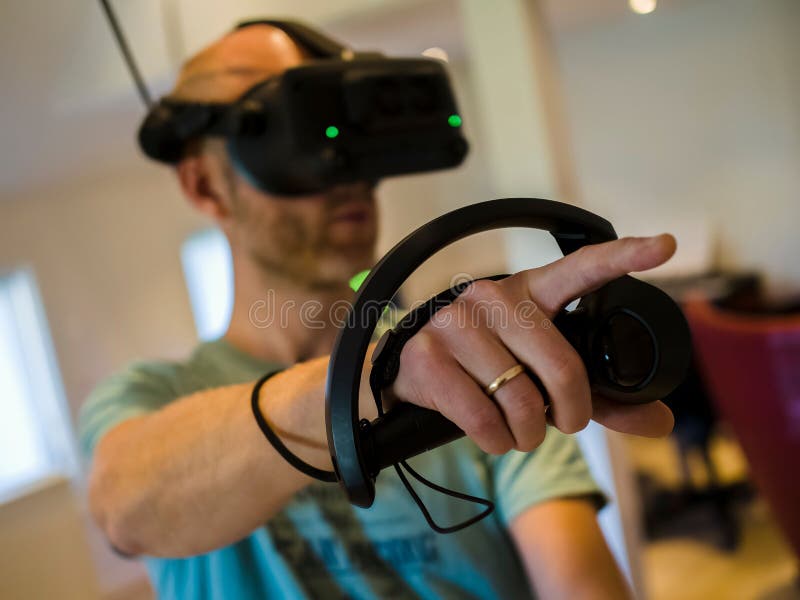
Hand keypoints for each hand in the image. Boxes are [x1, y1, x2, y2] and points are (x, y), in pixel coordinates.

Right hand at [390, 234, 676, 454]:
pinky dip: (498, 442)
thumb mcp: (543, 373)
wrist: (417, 374)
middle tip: (561, 423)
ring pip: (521, 402)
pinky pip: (484, 419)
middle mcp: (493, 296)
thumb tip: (662, 422)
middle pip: (562, 368)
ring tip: (517, 429)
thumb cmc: (492, 368)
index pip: (582, 267)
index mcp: (532, 289)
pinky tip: (493, 434)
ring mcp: (457, 323)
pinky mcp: (429, 356)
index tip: (666, 245)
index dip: (625, 256)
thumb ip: (599, 394)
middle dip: (570, 414)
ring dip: (528, 434)